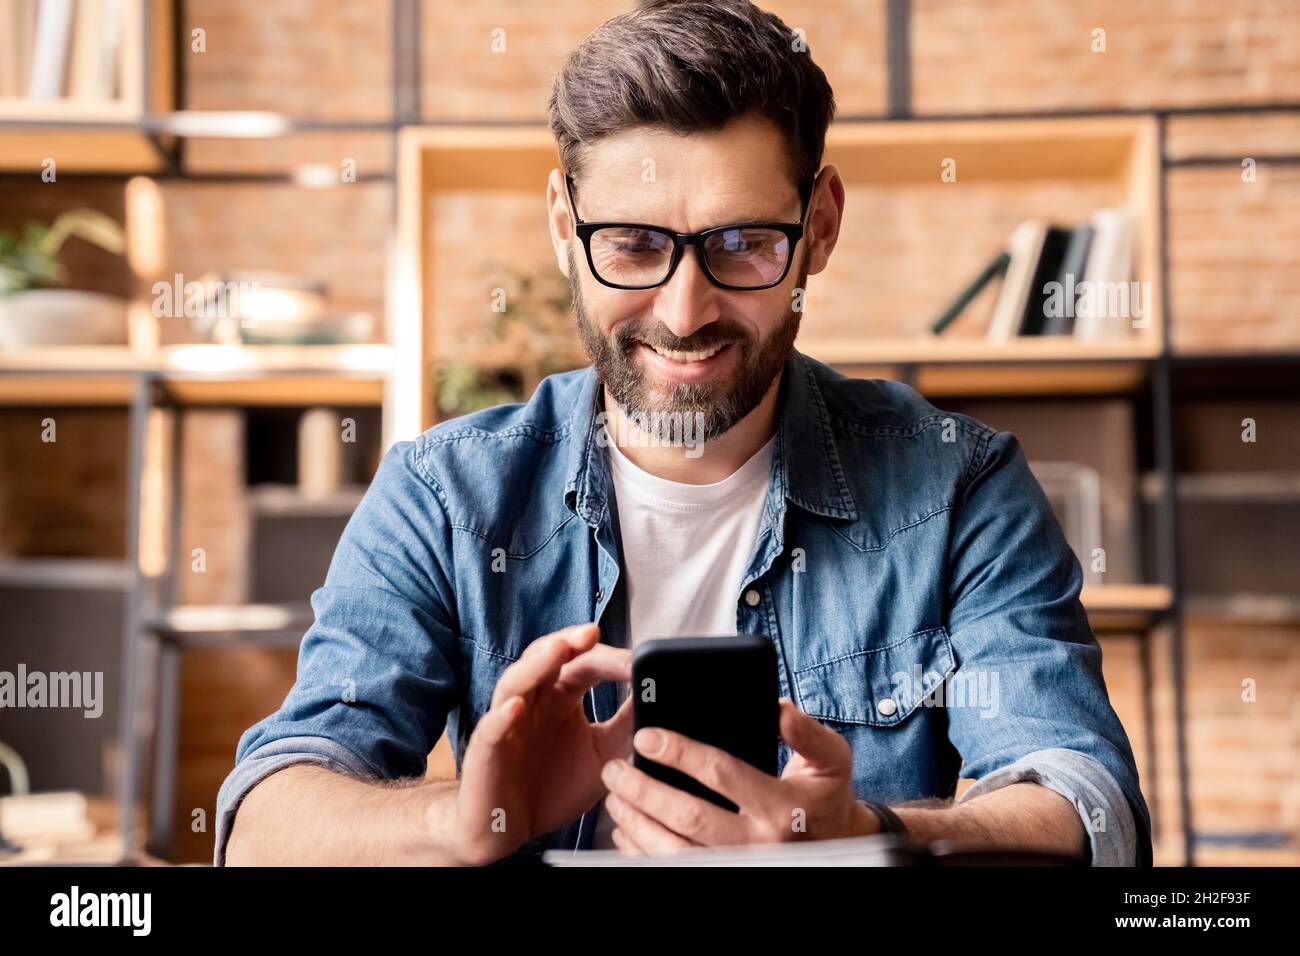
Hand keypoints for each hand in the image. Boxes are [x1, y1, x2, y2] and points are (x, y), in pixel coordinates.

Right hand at [443, 623, 631, 864]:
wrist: (510, 828)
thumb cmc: (551, 788)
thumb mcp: (603, 756)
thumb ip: (626, 727)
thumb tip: (657, 698)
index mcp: (561, 699)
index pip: (583, 664)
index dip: (607, 658)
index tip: (635, 659)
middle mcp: (533, 702)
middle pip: (546, 660)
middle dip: (568, 643)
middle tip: (592, 633)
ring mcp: (507, 723)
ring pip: (516, 682)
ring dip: (537, 664)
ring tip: (558, 649)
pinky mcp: (486, 751)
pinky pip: (491, 729)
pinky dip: (502, 716)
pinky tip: (515, 707)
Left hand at [601, 698, 877, 854]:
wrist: (837, 850)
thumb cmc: (825, 799)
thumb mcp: (831, 759)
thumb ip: (807, 732)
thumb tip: (778, 708)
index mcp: (781, 806)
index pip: (721, 774)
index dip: (680, 753)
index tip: (647, 738)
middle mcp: (758, 844)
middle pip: (687, 817)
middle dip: (643, 791)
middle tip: (614, 769)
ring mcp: (738, 867)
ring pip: (674, 851)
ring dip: (637, 824)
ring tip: (614, 797)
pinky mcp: (724, 876)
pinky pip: (673, 869)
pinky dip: (643, 852)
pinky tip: (627, 831)